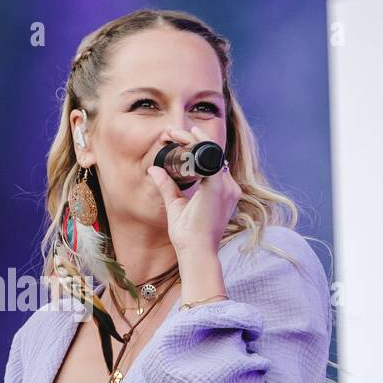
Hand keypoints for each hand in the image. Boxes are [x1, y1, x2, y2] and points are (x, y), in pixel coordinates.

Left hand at [146, 123, 241, 258]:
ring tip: (171, 131)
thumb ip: (167, 187)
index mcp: (223, 192)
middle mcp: (228, 187)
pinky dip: (194, 144)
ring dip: (191, 137)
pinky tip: (180, 137)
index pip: (212, 163)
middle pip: (212, 153)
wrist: (196, 251)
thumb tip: (154, 170)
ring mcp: (225, 186)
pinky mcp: (217, 187)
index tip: (178, 139)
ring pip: (210, 151)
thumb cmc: (188, 236)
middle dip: (192, 138)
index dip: (196, 148)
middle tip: (171, 131)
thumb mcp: (175, 205)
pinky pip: (207, 156)